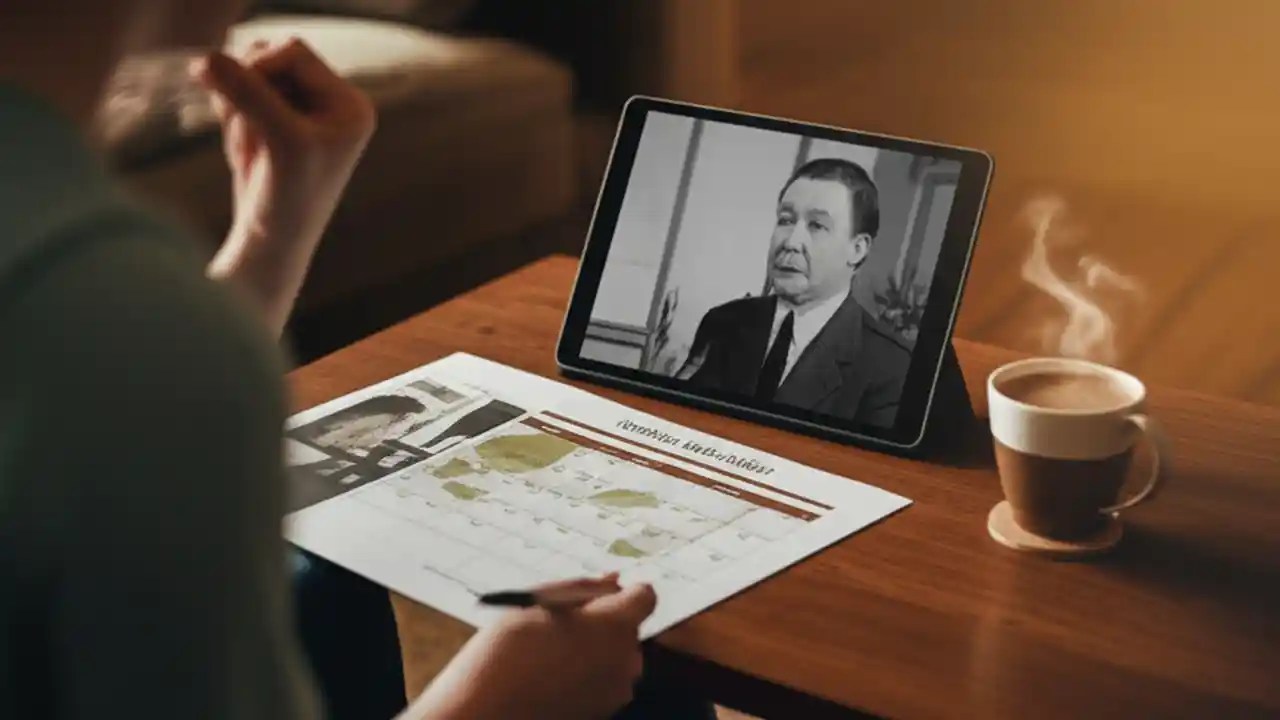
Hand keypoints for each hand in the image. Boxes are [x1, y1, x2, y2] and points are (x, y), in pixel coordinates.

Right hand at [192, 39, 375, 329]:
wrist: (270, 250)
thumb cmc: (287, 202)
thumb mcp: (278, 141)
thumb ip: (249, 94)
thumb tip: (207, 58)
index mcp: (350, 106)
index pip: (292, 52)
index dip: (258, 68)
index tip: (243, 104)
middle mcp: (332, 106)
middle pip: (267, 58)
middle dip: (246, 95)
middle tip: (254, 141)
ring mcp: (302, 115)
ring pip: (247, 77)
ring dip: (236, 111)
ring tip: (252, 154)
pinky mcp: (274, 127)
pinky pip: (236, 99)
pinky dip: (231, 123)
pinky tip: (247, 158)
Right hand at [411, 582, 657, 719]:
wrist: (486, 711)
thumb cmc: (509, 649)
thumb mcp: (541, 602)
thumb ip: (585, 588)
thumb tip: (615, 579)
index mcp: (615, 625)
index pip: (645, 596)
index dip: (622, 593)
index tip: (594, 599)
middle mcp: (626, 660)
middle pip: (628, 629)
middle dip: (604, 623)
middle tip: (561, 626)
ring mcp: (617, 691)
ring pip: (617, 657)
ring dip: (596, 650)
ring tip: (551, 654)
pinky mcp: (603, 712)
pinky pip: (604, 682)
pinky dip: (587, 675)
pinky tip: (552, 677)